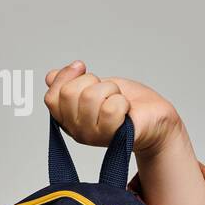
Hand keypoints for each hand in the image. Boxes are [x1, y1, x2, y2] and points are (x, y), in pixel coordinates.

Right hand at [43, 60, 182, 157]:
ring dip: (110, 89)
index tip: (82, 66)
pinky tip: (126, 109)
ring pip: (90, 97)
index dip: (65, 76)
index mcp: (68, 119)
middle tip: (107, 89)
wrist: (154, 115)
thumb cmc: (126, 100)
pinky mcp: (115, 138)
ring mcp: (95, 137)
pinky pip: (111, 109)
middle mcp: (77, 131)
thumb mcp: (94, 85)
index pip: (52, 97)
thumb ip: (71, 83)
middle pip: (70, 94)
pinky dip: (122, 101)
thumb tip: (50, 76)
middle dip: (92, 81)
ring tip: (119, 98)